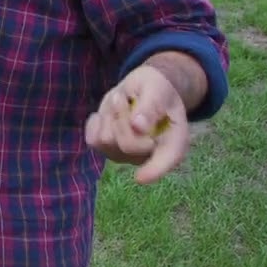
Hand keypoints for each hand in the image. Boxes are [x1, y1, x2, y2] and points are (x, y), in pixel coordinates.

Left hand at [85, 64, 190, 184]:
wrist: (142, 89)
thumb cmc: (156, 88)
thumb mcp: (157, 89)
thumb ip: (151, 106)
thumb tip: (138, 127)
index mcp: (174, 141)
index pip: (167, 160)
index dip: (154, 170)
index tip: (140, 178)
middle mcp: (152, 154)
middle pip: (127, 145)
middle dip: (120, 116)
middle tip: (122, 96)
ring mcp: (128, 155)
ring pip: (107, 140)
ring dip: (108, 116)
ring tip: (119, 102)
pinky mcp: (109, 149)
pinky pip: (93, 140)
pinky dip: (96, 122)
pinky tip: (107, 113)